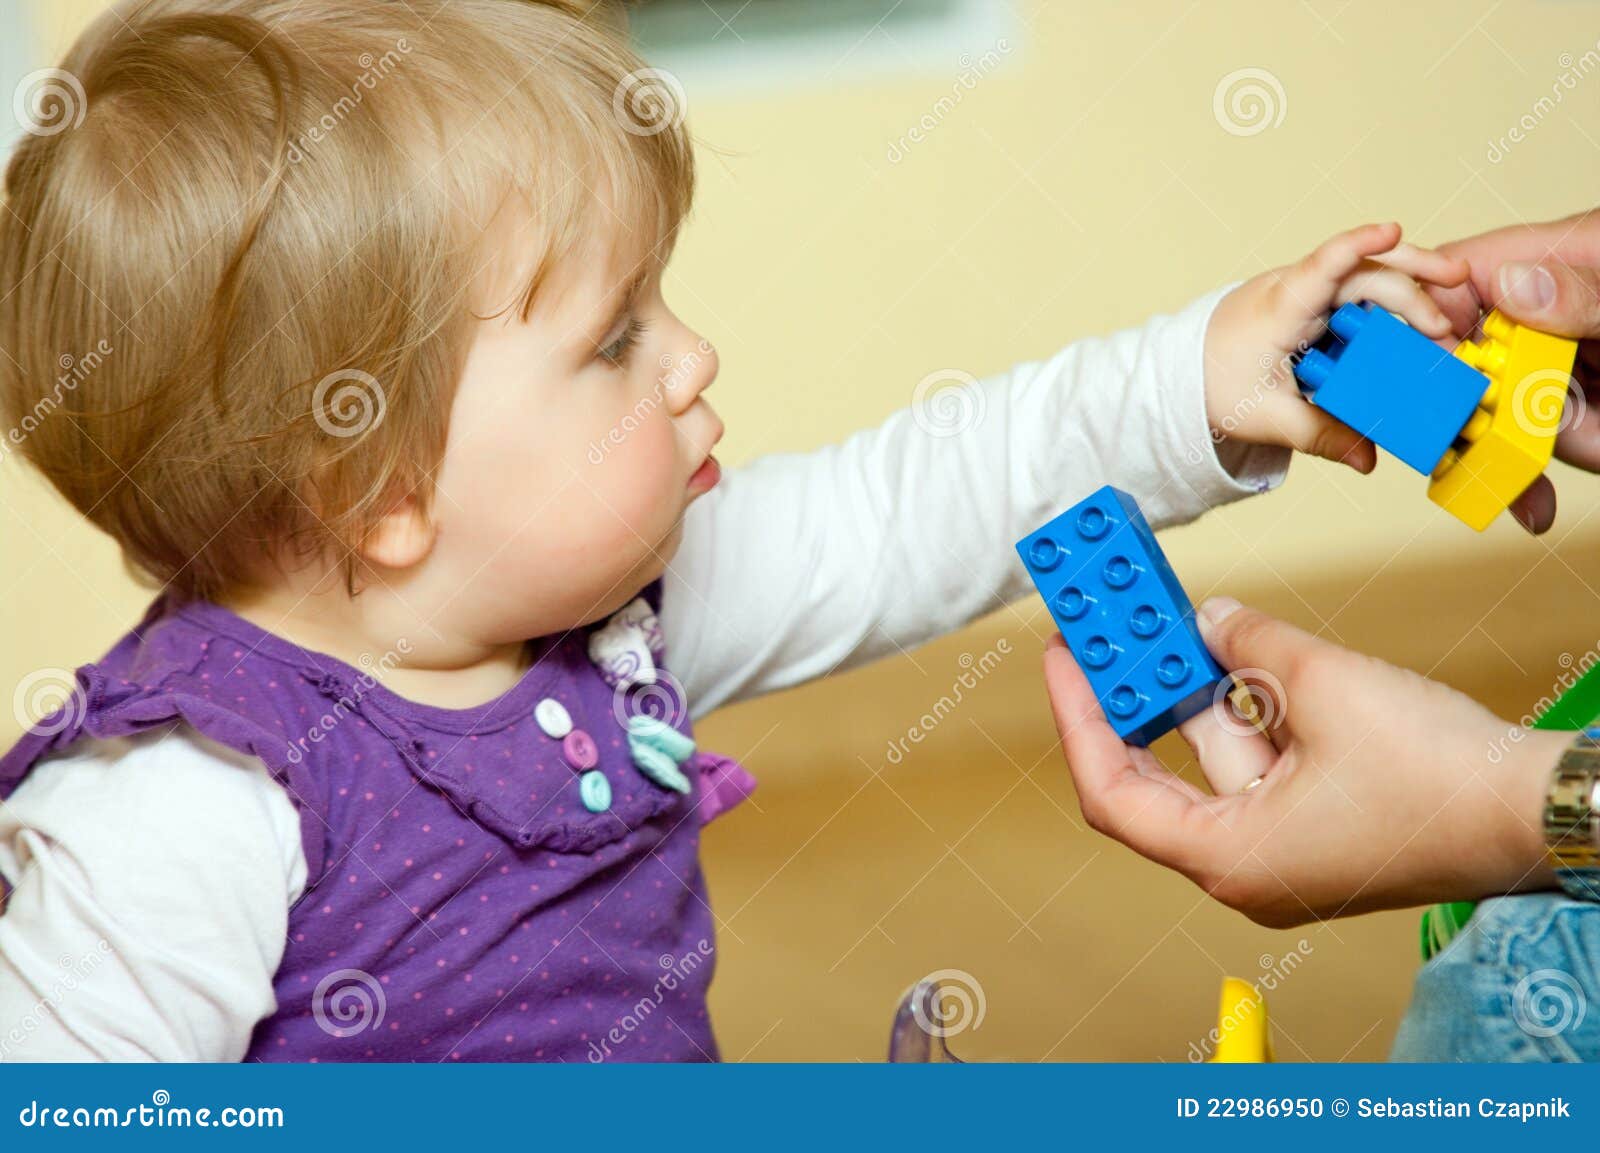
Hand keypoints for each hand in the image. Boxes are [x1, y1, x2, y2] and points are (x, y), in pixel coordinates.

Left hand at [1042, 597, 1562, 927]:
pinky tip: (1233, 650)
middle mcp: (1246, 866)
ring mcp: (1285, 849)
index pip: (1112, 792)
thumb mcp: (1325, 686)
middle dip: (1135, 696)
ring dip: (1196, 690)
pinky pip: (1263, 764)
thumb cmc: (1441, 776)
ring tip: (1166, 618)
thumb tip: (1208, 619)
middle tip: (1106, 632)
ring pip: (1217, 760)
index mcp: (1229, 858)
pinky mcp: (1319, 825)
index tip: (1060, 658)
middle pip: (1161, 774)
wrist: (1537, 811)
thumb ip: (1249, 645)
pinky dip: (1247, 709)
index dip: (1077, 720)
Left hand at [1204, 222, 1469, 473]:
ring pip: (1369, 281)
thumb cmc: (1217, 383)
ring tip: (1448, 326)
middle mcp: (1298, 291)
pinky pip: (1361, 300)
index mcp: (1280, 307)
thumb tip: (1368, 460)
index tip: (1393, 230)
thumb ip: (1321, 436)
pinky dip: (1392, 314)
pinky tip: (1421, 334)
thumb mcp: (1268, 417)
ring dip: (1411, 298)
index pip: (1322, 266)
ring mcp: (1309, 296)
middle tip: (1454, 312)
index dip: (1357, 244)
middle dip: (1415, 286)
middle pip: (1365, 272)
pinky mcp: (1317, 307)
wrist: (1185, 375)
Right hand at [1430, 211, 1599, 532]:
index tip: (1402, 355)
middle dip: (1443, 403)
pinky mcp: (1576, 422)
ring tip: (1505, 486)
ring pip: (1483, 412)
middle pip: (1456, 353)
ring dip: (1482, 456)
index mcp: (1564, 260)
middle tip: (1441, 439)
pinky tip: (1527, 507)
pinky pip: (1522, 451)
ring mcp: (1561, 372)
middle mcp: (1551, 317)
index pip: (1459, 273)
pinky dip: (1517, 484)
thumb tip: (1514, 284)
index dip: (1414, 310)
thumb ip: (1589, 290)